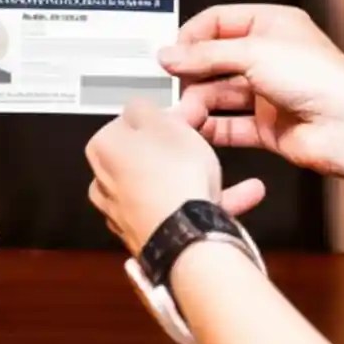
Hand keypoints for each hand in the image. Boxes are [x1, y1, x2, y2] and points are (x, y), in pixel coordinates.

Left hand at [85, 99, 265, 255]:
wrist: (184, 236)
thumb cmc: (171, 176)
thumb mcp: (165, 121)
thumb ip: (146, 109)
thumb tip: (139, 108)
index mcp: (102, 149)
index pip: (128, 123)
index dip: (159, 120)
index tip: (181, 120)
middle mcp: (106, 182)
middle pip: (147, 157)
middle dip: (178, 152)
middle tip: (202, 145)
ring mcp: (126, 213)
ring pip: (168, 186)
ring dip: (199, 178)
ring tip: (227, 172)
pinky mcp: (150, 234)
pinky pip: (181, 212)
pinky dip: (208, 204)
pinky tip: (242, 195)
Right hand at [159, 5, 343, 175]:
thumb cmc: (320, 80)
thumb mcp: (254, 53)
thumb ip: (206, 54)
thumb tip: (168, 54)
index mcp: (272, 25)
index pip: (219, 21)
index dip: (192, 35)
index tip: (170, 52)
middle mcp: (269, 56)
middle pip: (215, 60)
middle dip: (192, 73)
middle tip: (173, 85)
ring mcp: (267, 92)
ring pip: (220, 94)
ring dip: (199, 103)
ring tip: (186, 113)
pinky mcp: (266, 126)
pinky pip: (230, 125)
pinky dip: (211, 127)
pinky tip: (197, 129)